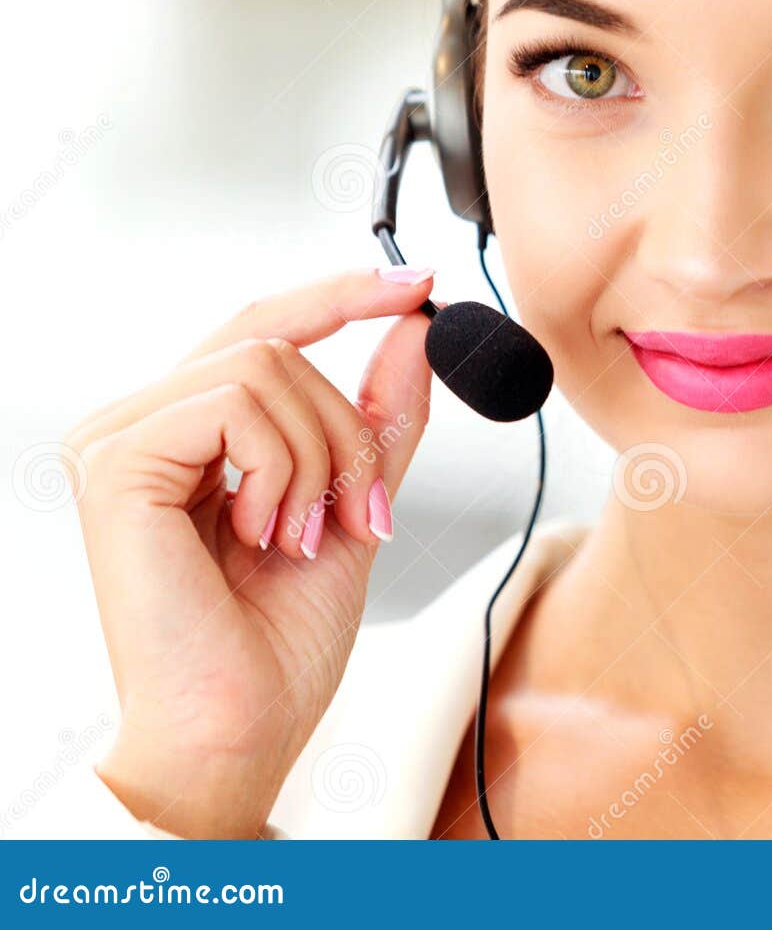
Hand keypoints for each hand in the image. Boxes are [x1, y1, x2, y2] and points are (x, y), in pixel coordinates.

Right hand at [65, 266, 436, 836]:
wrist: (240, 729)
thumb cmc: (276, 646)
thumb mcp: (354, 504)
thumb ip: (379, 418)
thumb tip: (415, 331)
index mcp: (192, 436)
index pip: (263, 330)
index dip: (341, 295)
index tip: (417, 282)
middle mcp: (146, 426)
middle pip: (276, 344)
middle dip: (347, 425)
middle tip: (363, 508)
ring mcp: (120, 439)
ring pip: (266, 367)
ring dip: (322, 455)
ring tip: (305, 534)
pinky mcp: (115, 460)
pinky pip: (235, 403)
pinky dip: (281, 468)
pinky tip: (264, 533)